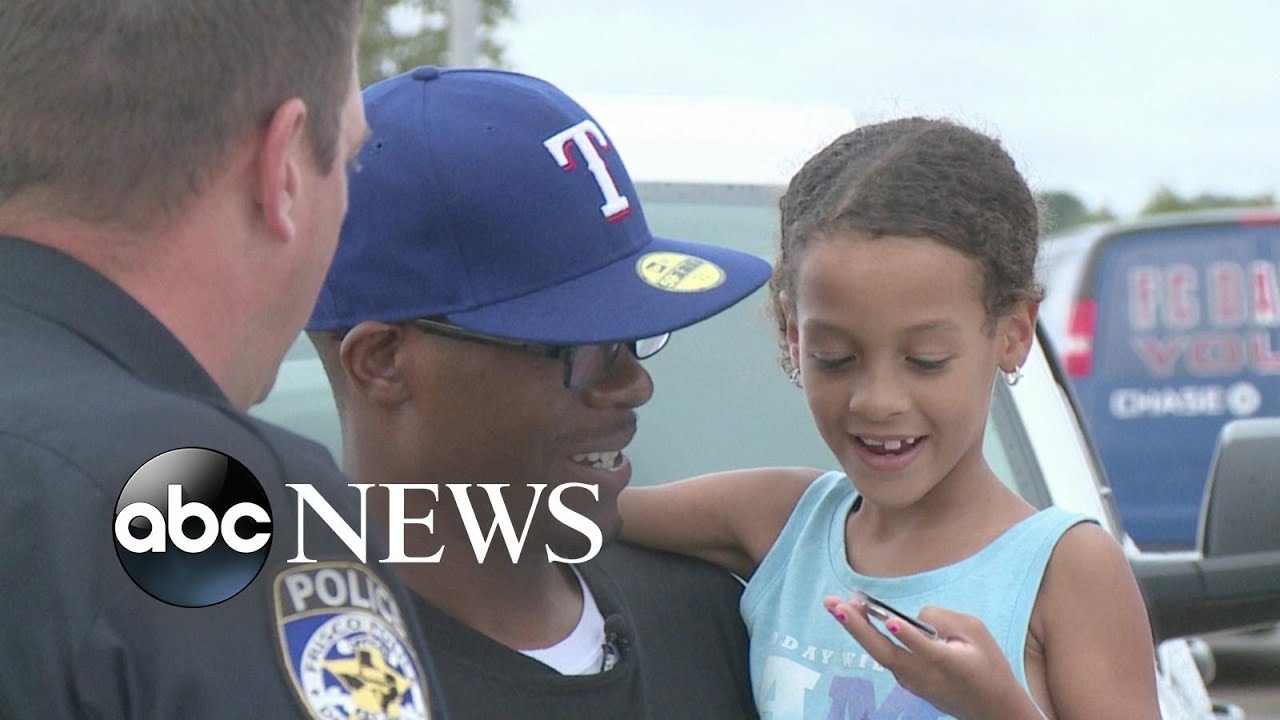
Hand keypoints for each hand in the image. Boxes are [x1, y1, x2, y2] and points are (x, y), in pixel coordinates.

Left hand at [823, 596, 1043, 719]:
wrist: (990, 708)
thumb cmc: (987, 664)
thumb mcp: (977, 633)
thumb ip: (946, 619)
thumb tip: (912, 616)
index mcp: (949, 664)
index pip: (926, 650)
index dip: (910, 637)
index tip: (892, 623)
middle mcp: (925, 676)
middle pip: (887, 653)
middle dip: (858, 628)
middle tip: (835, 604)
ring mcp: (912, 682)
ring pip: (881, 654)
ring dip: (857, 629)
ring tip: (834, 604)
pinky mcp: (906, 682)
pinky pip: (885, 656)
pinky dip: (869, 635)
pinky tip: (855, 616)